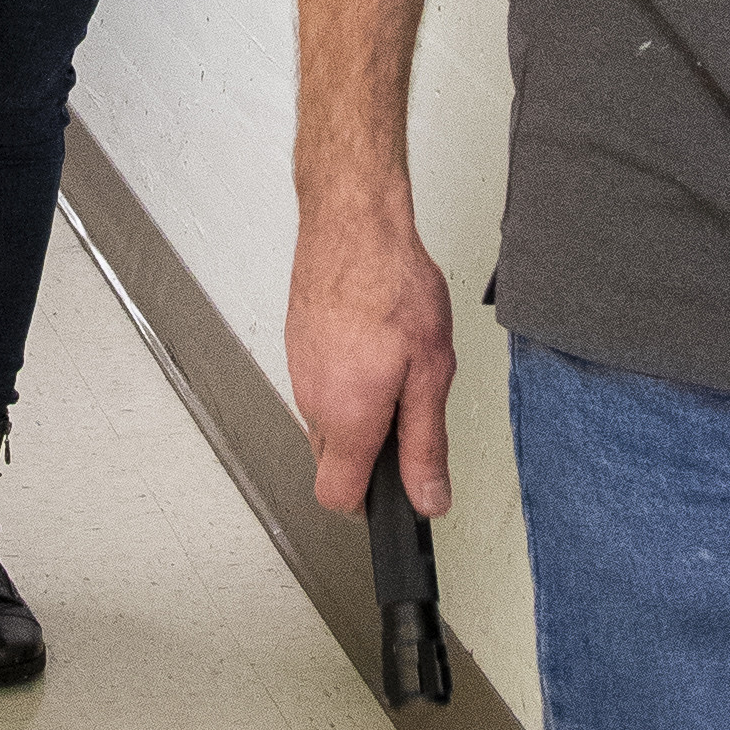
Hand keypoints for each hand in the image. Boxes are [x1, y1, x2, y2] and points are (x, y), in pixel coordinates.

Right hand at [286, 182, 457, 521]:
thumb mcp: (431, 374)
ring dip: (360, 414)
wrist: (353, 225)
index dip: (371, 504)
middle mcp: (313, 403)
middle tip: (409, 414)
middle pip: (334, 463)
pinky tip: (374, 346)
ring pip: (328, 423)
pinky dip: (346, 382)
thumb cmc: (390, 286)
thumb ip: (426, 446)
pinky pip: (321, 387)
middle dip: (370, 455)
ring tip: (396, 369)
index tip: (399, 489)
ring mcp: (299, 374)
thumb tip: (429, 499)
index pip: (338, 498)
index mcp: (346, 418)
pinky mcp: (297, 349)